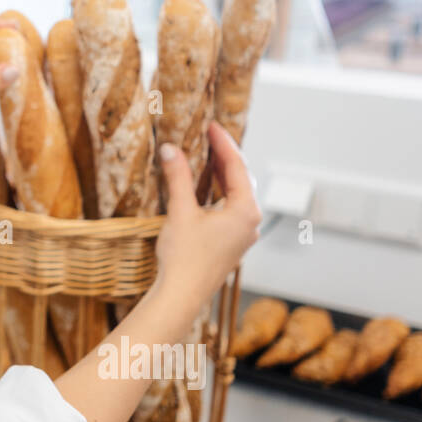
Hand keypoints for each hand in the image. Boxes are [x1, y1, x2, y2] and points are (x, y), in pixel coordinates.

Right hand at [150, 122, 261, 312]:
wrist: (181, 296)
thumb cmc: (184, 257)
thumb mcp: (181, 211)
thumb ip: (178, 177)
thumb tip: (171, 148)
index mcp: (245, 210)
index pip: (237, 166)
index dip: (223, 143)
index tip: (212, 126)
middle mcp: (250, 222)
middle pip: (241, 179)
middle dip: (225, 157)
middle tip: (210, 137)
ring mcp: (242, 235)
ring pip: (236, 195)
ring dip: (221, 175)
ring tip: (206, 157)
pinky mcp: (231, 244)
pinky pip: (230, 209)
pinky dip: (218, 193)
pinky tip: (203, 189)